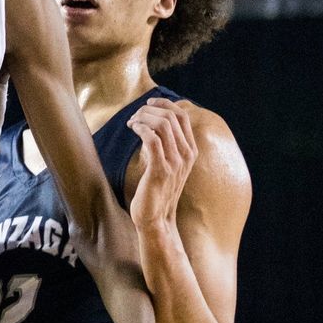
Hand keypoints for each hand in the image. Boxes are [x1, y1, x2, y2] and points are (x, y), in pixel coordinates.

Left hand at [128, 97, 197, 232]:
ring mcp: (175, 163)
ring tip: (131, 124)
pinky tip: (133, 131)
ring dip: (143, 118)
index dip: (165, 103)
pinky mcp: (160, 171)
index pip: (183, 115)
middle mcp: (187, 155)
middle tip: (135, 117)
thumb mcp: (166, 163)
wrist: (155, 218)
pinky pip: (152, 140)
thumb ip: (165, 144)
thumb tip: (152, 122)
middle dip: (150, 110)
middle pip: (172, 116)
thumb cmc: (156, 189)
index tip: (148, 103)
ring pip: (163, 125)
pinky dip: (141, 129)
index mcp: (191, 151)